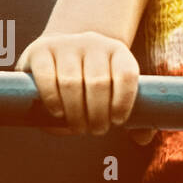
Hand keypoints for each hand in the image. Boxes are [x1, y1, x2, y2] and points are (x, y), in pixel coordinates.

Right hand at [15, 32, 139, 135]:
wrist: (61, 51)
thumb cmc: (93, 79)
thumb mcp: (114, 88)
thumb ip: (134, 113)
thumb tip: (142, 139)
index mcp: (118, 51)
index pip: (127, 74)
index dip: (124, 101)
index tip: (118, 121)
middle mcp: (93, 43)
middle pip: (98, 82)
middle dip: (98, 114)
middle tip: (96, 130)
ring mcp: (66, 45)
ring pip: (71, 82)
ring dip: (76, 112)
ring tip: (79, 127)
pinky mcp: (40, 50)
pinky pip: (46, 77)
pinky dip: (52, 99)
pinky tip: (59, 113)